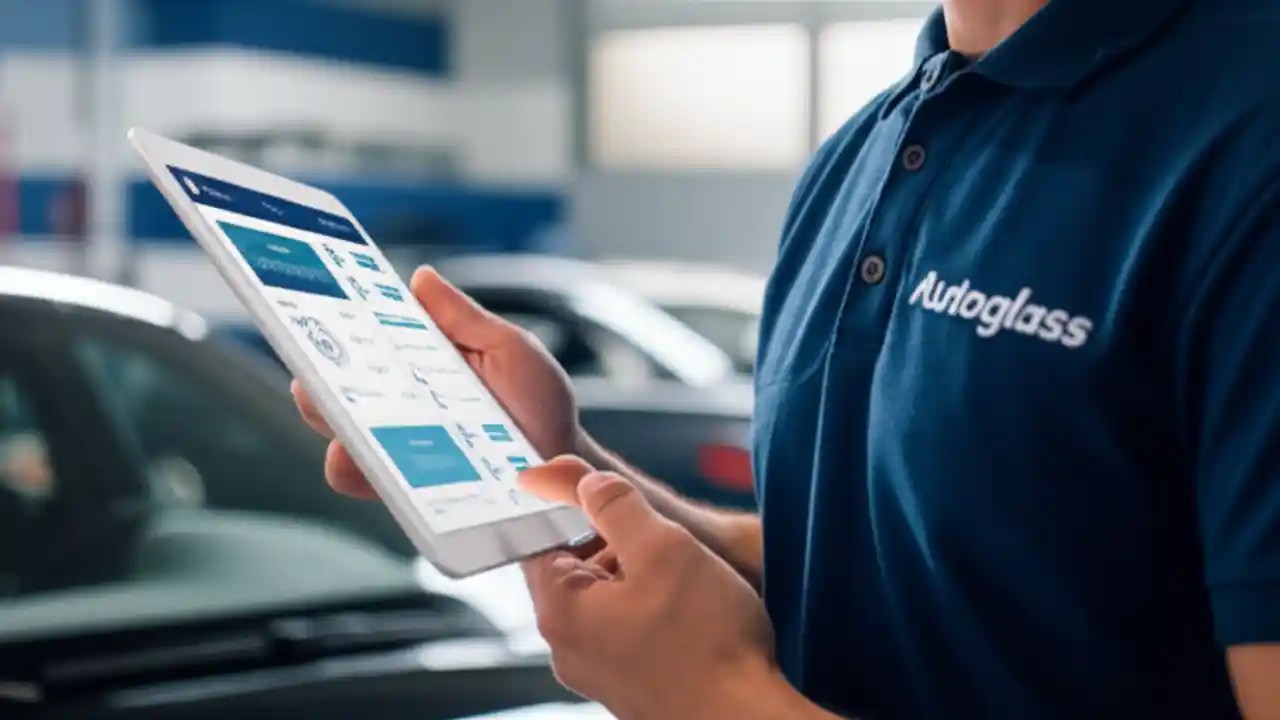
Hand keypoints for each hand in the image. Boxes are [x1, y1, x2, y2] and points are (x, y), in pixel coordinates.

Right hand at [291, 266, 580, 498]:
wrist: (566, 471)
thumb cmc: (542, 407)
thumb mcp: (510, 349)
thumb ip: (465, 319)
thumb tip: (420, 279)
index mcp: (417, 367)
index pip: (361, 347)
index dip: (329, 329)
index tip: (308, 312)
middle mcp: (400, 411)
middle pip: (336, 397)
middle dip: (315, 384)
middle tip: (312, 375)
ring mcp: (404, 454)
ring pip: (345, 444)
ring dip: (334, 428)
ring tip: (338, 415)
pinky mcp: (414, 493)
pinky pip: (376, 486)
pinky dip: (365, 473)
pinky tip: (371, 461)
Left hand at [519, 457, 787, 719]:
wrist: (746, 717)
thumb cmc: (707, 641)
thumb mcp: (662, 547)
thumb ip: (617, 506)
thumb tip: (584, 482)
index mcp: (560, 612)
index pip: (540, 539)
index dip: (572, 508)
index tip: (607, 494)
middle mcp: (568, 649)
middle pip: (574, 570)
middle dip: (613, 543)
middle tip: (659, 536)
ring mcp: (599, 673)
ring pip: (605, 601)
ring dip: (638, 578)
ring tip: (684, 577)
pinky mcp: (630, 687)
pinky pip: (628, 632)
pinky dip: (652, 611)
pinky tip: (691, 610)